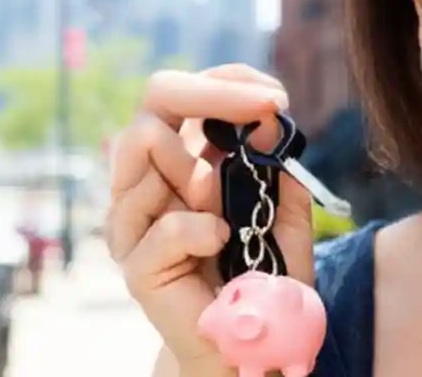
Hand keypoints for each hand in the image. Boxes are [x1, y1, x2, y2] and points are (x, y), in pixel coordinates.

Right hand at [105, 64, 316, 374]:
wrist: (247, 340)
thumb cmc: (262, 269)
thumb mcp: (285, 207)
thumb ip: (276, 163)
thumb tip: (268, 116)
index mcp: (181, 158)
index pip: (183, 93)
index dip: (226, 81)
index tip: (275, 97)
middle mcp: (150, 179)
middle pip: (154, 101)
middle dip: (215, 95)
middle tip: (268, 109)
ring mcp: (135, 218)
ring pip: (144, 143)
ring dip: (202, 165)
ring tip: (228, 206)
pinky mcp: (135, 262)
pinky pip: (165, 223)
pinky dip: (202, 228)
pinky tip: (220, 242)